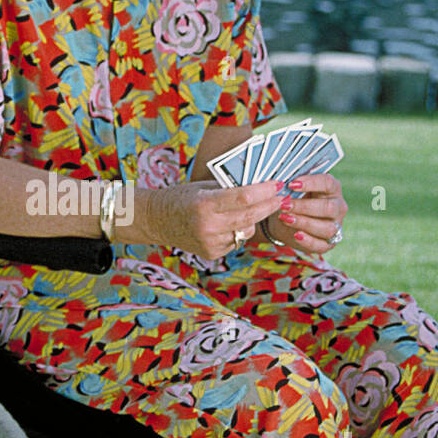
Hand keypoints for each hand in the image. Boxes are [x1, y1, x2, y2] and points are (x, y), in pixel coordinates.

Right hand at [140, 180, 287, 258]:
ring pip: (246, 231)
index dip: (265, 190)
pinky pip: (236, 241)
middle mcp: (208, 226)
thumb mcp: (203, 187)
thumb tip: (260, 185)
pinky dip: (237, 231)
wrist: (156, 220)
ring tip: (250, 209)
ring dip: (253, 219)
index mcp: (205, 204)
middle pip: (251, 216)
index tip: (277, 184)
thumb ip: (229, 188)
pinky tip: (228, 224)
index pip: (244, 197)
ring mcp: (210, 242)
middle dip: (270, 205)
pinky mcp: (211, 253)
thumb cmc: (180, 198)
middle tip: (281, 197)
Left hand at [265, 173, 347, 254]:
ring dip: (304, 223)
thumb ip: (293, 187)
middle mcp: (338, 208)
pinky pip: (322, 245)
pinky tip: (296, 235)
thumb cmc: (295, 202)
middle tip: (284, 205)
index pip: (328, 183)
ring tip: (285, 218)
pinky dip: (309, 241)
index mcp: (333, 189)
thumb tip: (280, 184)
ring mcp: (336, 227)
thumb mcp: (295, 191)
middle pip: (328, 207)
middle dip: (304, 206)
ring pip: (327, 227)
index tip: (291, 184)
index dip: (311, 183)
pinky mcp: (328, 244)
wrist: (287, 225)